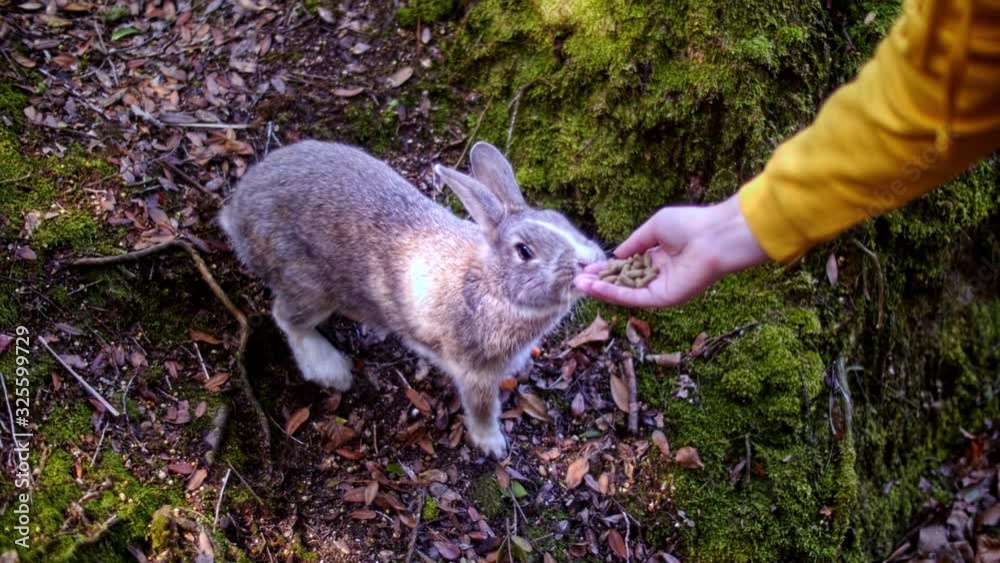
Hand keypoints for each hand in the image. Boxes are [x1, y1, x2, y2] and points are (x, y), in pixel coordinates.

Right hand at [574, 195, 768, 307]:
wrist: (715, 237)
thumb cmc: (690, 225)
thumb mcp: (654, 227)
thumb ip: (634, 243)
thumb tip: (616, 255)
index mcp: (659, 256)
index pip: (627, 266)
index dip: (606, 267)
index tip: (586, 267)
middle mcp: (659, 274)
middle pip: (623, 282)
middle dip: (599, 281)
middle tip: (577, 280)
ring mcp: (661, 288)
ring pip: (625, 293)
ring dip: (602, 290)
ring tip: (580, 286)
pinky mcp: (664, 298)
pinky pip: (634, 298)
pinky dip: (614, 294)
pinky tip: (596, 288)